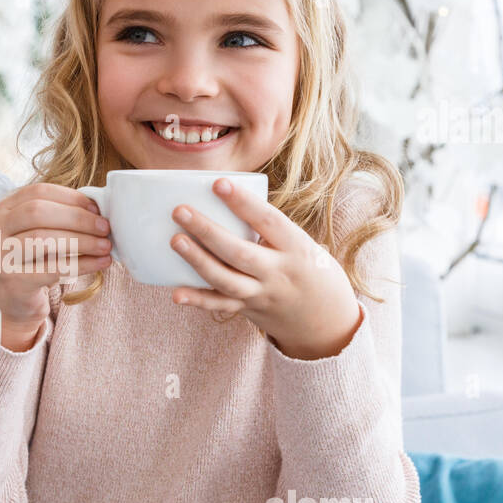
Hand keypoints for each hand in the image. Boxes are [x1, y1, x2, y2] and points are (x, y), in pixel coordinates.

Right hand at [0, 183, 111, 351]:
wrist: (11, 300)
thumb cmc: (32, 260)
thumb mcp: (37, 232)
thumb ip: (59, 217)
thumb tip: (98, 211)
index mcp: (5, 209)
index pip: (38, 192)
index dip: (71, 198)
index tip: (97, 209)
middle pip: (38, 212)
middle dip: (77, 218)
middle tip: (105, 227)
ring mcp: (1, 256)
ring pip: (43, 240)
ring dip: (82, 241)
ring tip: (105, 246)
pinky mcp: (14, 282)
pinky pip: (53, 269)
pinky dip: (82, 264)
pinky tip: (101, 263)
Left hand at [168, 178, 361, 359]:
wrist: (327, 319)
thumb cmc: (308, 267)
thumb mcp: (301, 243)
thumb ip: (269, 228)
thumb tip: (225, 198)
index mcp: (296, 247)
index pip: (268, 221)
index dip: (243, 203)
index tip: (218, 183)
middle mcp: (278, 272)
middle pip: (239, 252)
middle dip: (207, 231)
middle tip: (179, 211)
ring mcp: (262, 293)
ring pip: (226, 280)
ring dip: (198, 261)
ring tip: (175, 240)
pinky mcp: (248, 309)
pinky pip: (220, 306)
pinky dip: (198, 300)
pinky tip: (176, 294)